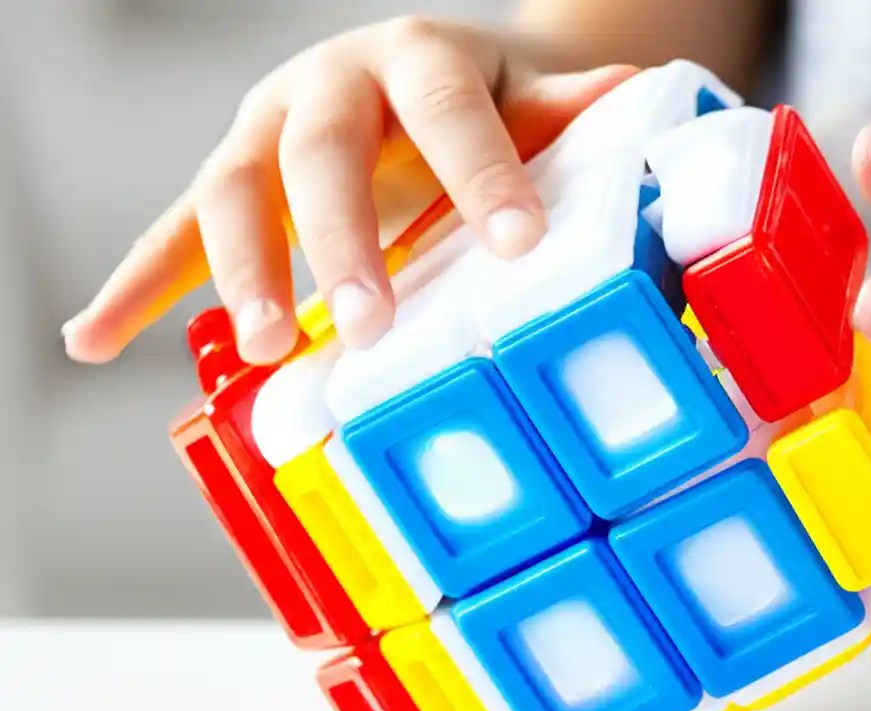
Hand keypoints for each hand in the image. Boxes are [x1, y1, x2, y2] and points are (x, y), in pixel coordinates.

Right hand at [61, 16, 633, 365]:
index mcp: (417, 58)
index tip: (518, 248)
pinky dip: (132, 286)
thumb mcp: (523, 96)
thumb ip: (566, 108)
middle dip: (339, 237)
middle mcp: (328, 84)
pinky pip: (169, 231)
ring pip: (235, 190)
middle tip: (369, 325)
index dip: (480, 176)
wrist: (410, 74)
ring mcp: (266, 131)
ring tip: (260, 347)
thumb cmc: (475, 99)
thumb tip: (631, 94)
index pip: (449, 113)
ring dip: (238, 270)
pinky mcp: (230, 180)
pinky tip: (92, 340)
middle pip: (321, 151)